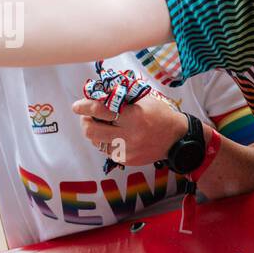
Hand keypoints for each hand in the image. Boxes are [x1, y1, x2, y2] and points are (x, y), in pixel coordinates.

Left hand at [71, 92, 188, 167]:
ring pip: (97, 142)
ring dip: (94, 132)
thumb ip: (122, 96)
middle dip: (84, 122)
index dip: (85, 106)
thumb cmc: (159, 114)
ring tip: (100, 125)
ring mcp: (127, 150)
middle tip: (86, 116)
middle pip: (91, 131)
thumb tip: (99, 92)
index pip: (100, 110)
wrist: (176, 138)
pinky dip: (105, 142)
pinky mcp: (127, 160)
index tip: (77, 105)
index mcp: (133, 116)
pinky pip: (107, 151)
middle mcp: (129, 135)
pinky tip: (113, 135)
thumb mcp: (144, 99)